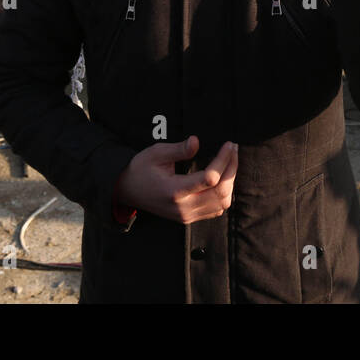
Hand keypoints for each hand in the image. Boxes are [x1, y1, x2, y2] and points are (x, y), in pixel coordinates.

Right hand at [114, 136, 236, 224]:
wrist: (127, 190)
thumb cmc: (141, 168)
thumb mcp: (156, 153)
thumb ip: (178, 149)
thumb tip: (197, 142)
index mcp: (175, 191)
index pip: (210, 178)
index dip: (224, 160)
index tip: (229, 144)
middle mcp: (183, 207)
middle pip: (221, 192)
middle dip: (232, 169)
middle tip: (233, 150)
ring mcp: (187, 215)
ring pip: (222, 203)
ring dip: (230, 182)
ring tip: (229, 162)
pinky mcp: (188, 218)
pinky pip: (216, 210)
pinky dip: (224, 194)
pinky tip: (222, 178)